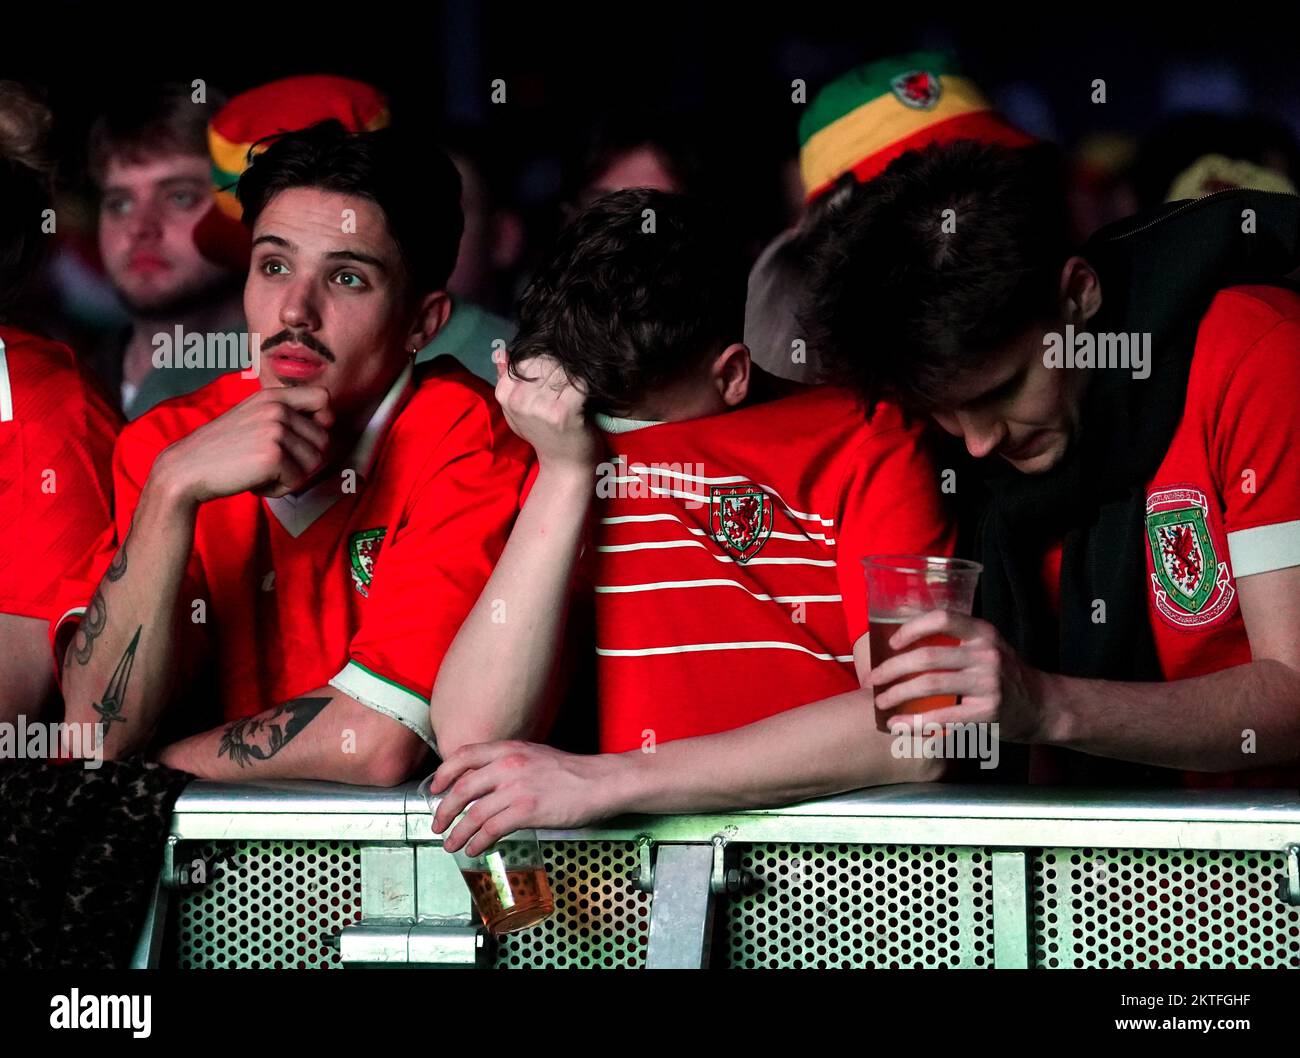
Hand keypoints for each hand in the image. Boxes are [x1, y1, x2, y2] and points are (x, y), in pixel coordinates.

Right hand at [156, 386, 334, 503]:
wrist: (186, 469)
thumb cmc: (222, 451)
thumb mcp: (253, 418)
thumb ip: (285, 416)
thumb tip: (327, 422)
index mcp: (273, 396)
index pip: (324, 399)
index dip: (323, 421)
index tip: (304, 438)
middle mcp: (277, 409)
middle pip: (323, 440)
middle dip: (303, 460)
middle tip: (273, 466)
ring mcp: (276, 430)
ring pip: (314, 463)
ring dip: (291, 477)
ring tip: (262, 473)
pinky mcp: (274, 456)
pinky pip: (297, 481)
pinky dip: (279, 490)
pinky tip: (256, 483)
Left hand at [429, 740, 627, 855]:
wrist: (600, 782)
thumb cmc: (571, 772)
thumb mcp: (534, 755)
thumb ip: (508, 763)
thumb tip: (486, 782)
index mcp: (509, 748)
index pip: (464, 755)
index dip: (444, 774)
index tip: (435, 789)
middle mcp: (508, 765)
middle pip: (462, 788)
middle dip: (444, 810)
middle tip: (438, 824)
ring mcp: (517, 788)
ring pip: (474, 813)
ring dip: (458, 832)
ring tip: (452, 844)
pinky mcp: (527, 810)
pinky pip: (492, 829)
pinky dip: (478, 841)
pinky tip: (475, 848)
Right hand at [495, 354, 601, 473]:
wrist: (564, 465)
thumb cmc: (543, 434)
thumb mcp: (517, 409)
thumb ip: (506, 380)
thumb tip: (500, 352)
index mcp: (505, 395)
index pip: (525, 358)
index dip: (543, 360)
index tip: (554, 373)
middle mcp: (518, 400)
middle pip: (545, 361)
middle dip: (562, 366)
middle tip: (571, 381)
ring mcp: (540, 407)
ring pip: (562, 369)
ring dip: (574, 374)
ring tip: (578, 387)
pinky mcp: (563, 412)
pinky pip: (578, 382)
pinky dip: (586, 384)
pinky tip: (586, 394)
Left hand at [869, 610, 1048, 741]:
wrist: (1044, 706)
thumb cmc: (1005, 675)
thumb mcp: (988, 647)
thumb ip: (956, 641)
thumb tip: (902, 644)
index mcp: (983, 633)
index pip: (943, 618)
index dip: (912, 628)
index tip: (891, 643)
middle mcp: (986, 654)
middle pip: (927, 656)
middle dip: (891, 669)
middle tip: (872, 679)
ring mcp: (988, 684)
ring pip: (930, 686)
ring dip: (897, 695)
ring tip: (881, 703)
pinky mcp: (987, 713)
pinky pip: (943, 717)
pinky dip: (915, 723)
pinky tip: (899, 726)